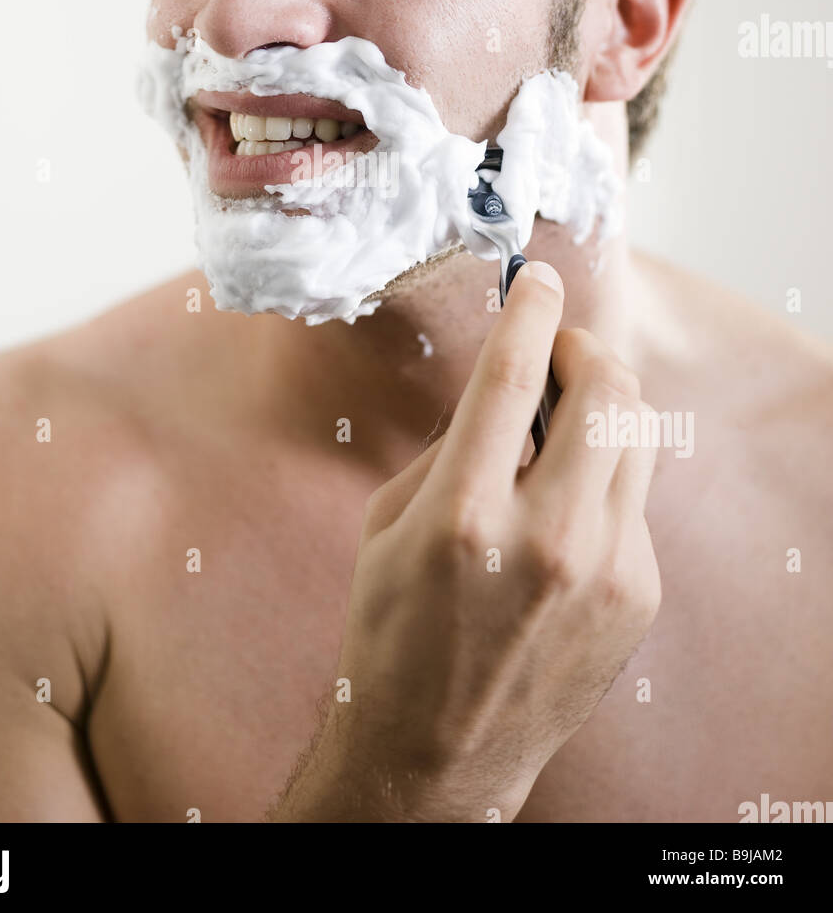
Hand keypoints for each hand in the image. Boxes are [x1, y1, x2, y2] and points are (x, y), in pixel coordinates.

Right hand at [274, 262, 660, 821]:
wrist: (440, 748)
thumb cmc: (394, 628)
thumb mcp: (388, 524)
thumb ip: (454, 447)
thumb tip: (509, 385)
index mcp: (464, 515)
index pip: (512, 376)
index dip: (530, 310)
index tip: (536, 279)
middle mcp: (547, 538)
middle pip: (607, 390)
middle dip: (584, 348)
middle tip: (557, 350)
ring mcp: (605, 570)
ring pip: (637, 435)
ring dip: (601, 405)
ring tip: (561, 420)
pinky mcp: (638, 594)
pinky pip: (633, 497)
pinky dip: (601, 475)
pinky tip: (564, 504)